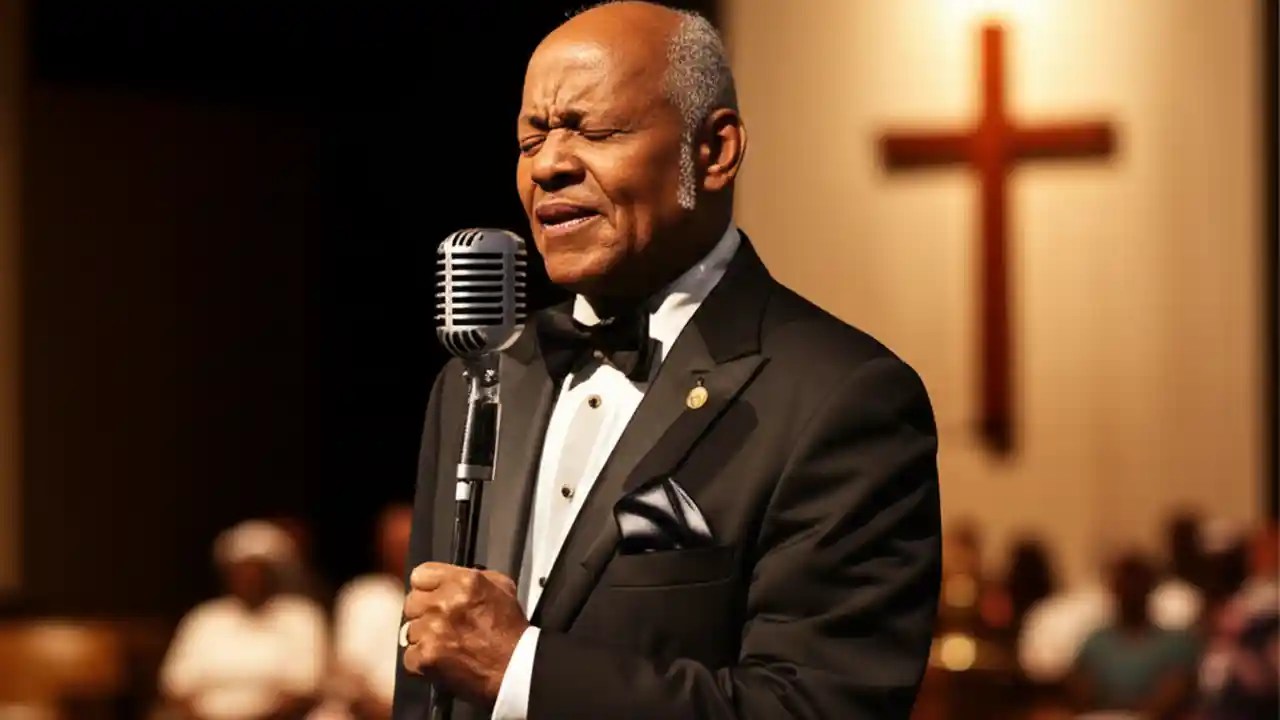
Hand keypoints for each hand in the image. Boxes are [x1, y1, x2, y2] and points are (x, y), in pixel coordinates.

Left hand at [401, 562, 527, 704]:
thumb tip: (449, 577)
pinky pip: (409, 655)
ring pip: (409, 630)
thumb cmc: (510, 633)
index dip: (427, 587)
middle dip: (424, 613)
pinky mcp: (424, 657)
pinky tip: (441, 660)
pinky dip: (422, 661)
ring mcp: (431, 631)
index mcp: (463, 582)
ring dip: (424, 638)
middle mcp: (444, 603)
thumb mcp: (501, 588)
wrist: (514, 670)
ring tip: (446, 644)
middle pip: (411, 602)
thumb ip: (471, 576)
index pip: (420, 574)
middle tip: (442, 624)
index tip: (432, 596)